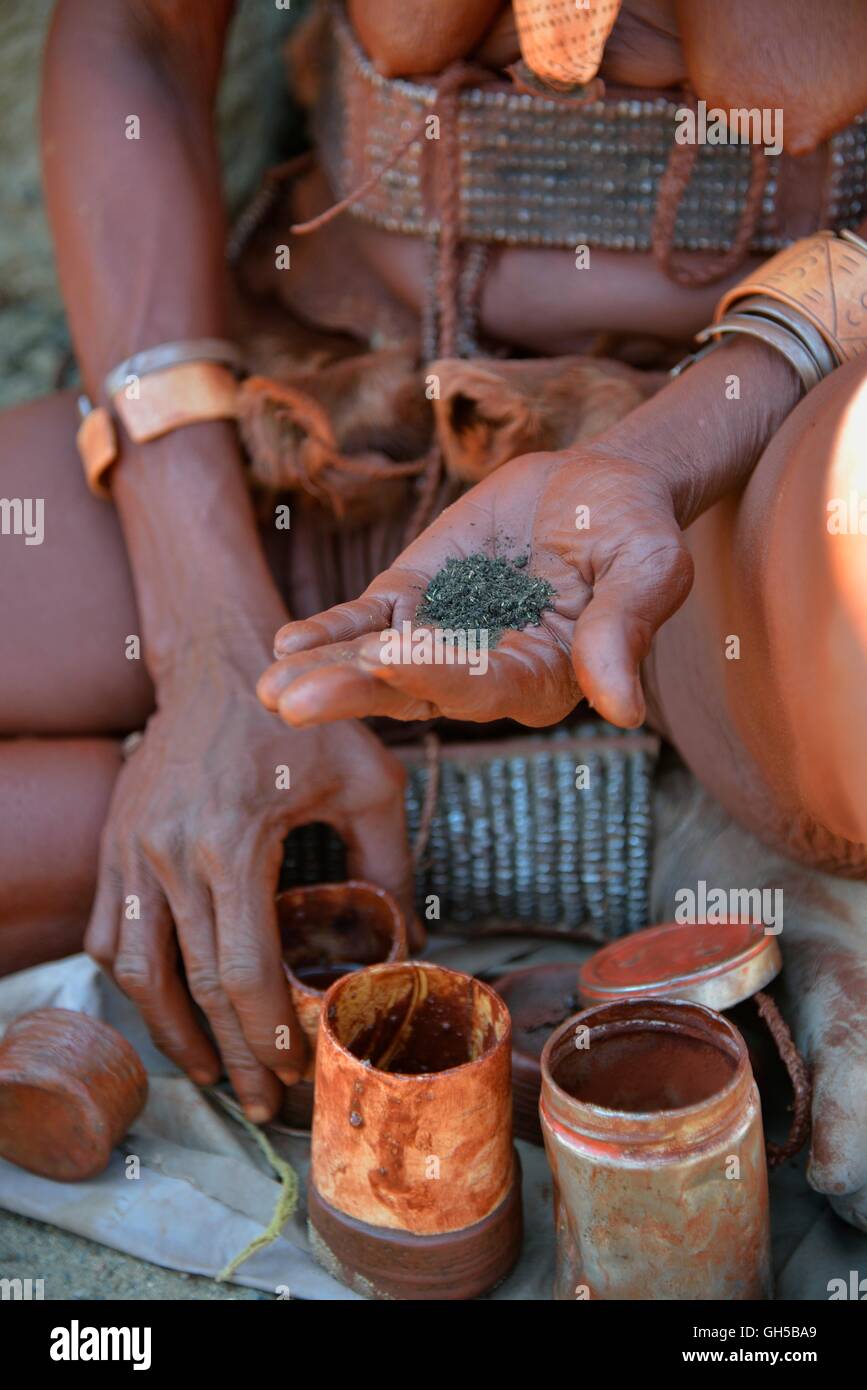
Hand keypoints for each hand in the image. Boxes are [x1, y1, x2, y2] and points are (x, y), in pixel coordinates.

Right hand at [85, 635, 412, 1121]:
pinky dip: (135, 981)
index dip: (266, 1034)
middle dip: (228, 1055)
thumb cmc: (302, 718)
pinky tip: (166, 1006)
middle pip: (193, 986)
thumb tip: (408, 941)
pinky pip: (108, 933)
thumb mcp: (368, 780)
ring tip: (208, 1072)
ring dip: (171, 1033)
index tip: (293, 1071)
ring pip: (137, 971)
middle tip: (259, 1102)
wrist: (219, 661)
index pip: (242, 970)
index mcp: (236, 841)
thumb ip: (390, 864)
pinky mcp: (116, 842)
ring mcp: (133, 850)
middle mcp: (173, 854)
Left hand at [258, 447, 693, 730]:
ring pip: (376, 662)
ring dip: (326, 674)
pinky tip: (287, 644)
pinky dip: (329, 633)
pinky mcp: (413, 597)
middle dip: (353, 694)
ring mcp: (441, 635)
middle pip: (413, 690)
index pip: (485, 685)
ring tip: (270, 687)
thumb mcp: (647, 568)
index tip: (390, 658)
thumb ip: (625, 630)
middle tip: (292, 703)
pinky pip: (365, 620)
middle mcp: (484, 672)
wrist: (598, 483)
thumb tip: (624, 709)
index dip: (439, 674)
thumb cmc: (634, 530)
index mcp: (543, 678)